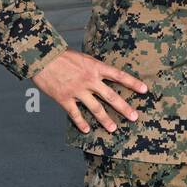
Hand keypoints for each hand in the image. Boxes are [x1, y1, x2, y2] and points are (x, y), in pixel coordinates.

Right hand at [30, 50, 147, 134]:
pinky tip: (87, 130)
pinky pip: (75, 114)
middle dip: (124, 108)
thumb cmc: (63, 56)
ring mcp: (77, 91)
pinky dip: (81, 123)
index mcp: (95, 67)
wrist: (42, 58)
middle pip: (111, 96)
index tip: (145, 90)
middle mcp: (89, 80)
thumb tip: (105, 75)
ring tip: (113, 129)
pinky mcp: (64, 98)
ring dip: (105, 120)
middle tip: (135, 117)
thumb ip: (94, 68)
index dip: (133, 83)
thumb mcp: (83, 58)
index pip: (119, 75)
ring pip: (95, 108)